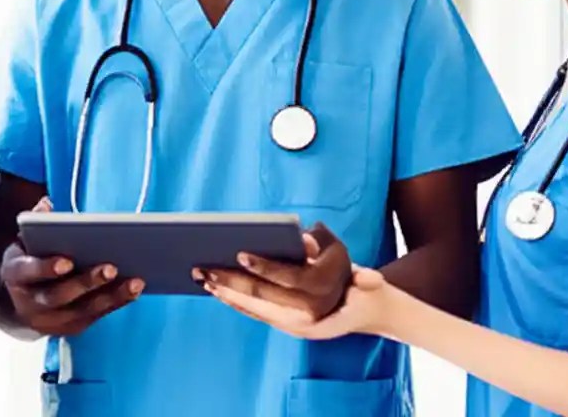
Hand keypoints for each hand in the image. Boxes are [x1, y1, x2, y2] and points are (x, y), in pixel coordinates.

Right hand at [0, 198, 143, 335]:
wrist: (18, 303)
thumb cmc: (28, 262)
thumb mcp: (24, 240)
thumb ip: (35, 222)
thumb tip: (46, 205)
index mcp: (15, 275)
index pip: (28, 272)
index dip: (46, 268)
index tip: (67, 261)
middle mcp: (30, 303)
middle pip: (59, 296)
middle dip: (86, 282)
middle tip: (111, 267)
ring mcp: (50, 320)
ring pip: (82, 310)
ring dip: (110, 296)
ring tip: (135, 281)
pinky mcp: (70, 328)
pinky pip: (95, 316)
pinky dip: (116, 303)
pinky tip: (135, 289)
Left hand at [197, 223, 351, 322]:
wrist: (366, 308)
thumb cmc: (351, 271)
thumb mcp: (341, 250)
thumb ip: (323, 243)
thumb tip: (304, 238)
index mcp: (320, 290)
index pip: (284, 277)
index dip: (261, 266)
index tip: (239, 254)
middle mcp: (306, 313)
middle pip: (261, 296)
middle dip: (229, 282)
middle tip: (202, 268)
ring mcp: (296, 325)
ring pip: (254, 308)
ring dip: (226, 294)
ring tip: (202, 279)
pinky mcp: (288, 328)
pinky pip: (257, 315)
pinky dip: (236, 303)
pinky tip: (218, 291)